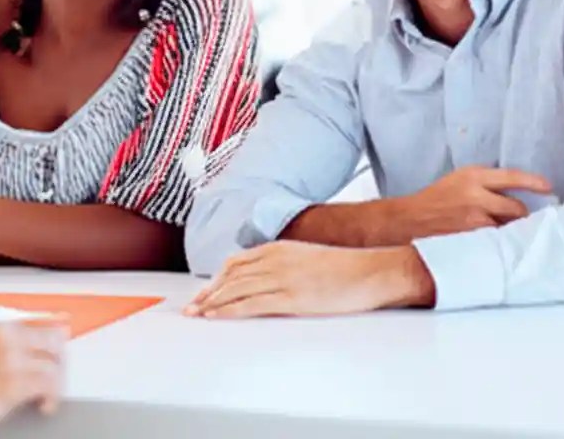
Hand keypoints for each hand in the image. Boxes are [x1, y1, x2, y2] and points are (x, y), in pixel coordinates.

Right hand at [0, 318, 68, 437]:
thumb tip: (7, 356)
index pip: (36, 327)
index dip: (48, 343)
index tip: (53, 352)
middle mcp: (4, 338)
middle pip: (52, 340)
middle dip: (57, 359)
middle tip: (56, 375)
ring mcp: (11, 359)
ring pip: (54, 364)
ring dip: (55, 383)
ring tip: (48, 396)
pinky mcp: (14, 384)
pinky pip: (49, 385)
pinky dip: (51, 398)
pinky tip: (45, 406)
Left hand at [183, 241, 433, 318]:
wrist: (371, 271)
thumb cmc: (346, 269)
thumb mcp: (308, 258)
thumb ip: (286, 264)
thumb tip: (269, 280)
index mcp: (280, 248)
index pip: (237, 262)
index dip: (217, 278)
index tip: (205, 290)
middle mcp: (275, 260)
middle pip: (231, 276)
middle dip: (208, 292)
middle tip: (192, 306)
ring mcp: (282, 278)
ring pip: (236, 289)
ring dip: (212, 302)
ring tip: (197, 313)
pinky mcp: (290, 297)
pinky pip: (250, 304)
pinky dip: (228, 310)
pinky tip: (216, 316)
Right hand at [364, 166, 548, 244]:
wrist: (408, 219)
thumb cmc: (433, 200)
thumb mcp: (458, 181)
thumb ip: (483, 184)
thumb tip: (511, 195)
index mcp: (473, 177)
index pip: (512, 177)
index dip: (534, 182)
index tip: (548, 187)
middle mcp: (476, 195)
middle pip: (517, 207)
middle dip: (521, 216)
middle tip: (520, 221)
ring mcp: (474, 219)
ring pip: (508, 227)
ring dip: (511, 231)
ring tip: (506, 234)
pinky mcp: (471, 238)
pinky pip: (495, 241)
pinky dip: (498, 243)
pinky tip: (495, 245)